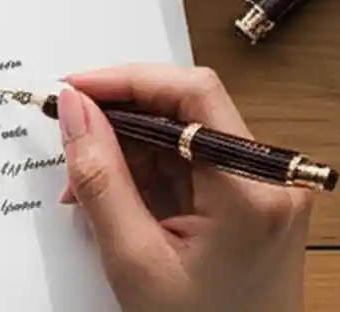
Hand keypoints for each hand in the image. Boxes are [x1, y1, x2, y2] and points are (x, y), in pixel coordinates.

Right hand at [58, 65, 311, 311]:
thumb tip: (74, 108)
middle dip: (121, 119)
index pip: (192, 94)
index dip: (128, 80)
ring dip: (131, 150)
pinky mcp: (256, 204)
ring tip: (84, 188)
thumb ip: (101, 178)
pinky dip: (151, 174)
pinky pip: (195, 166)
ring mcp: (268, 191)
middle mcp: (272, 179)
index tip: (74, 89)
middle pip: (189, 111)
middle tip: (67, 134)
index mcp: (252, 190)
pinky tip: (116, 199)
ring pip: (187, 136)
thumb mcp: (134, 261)